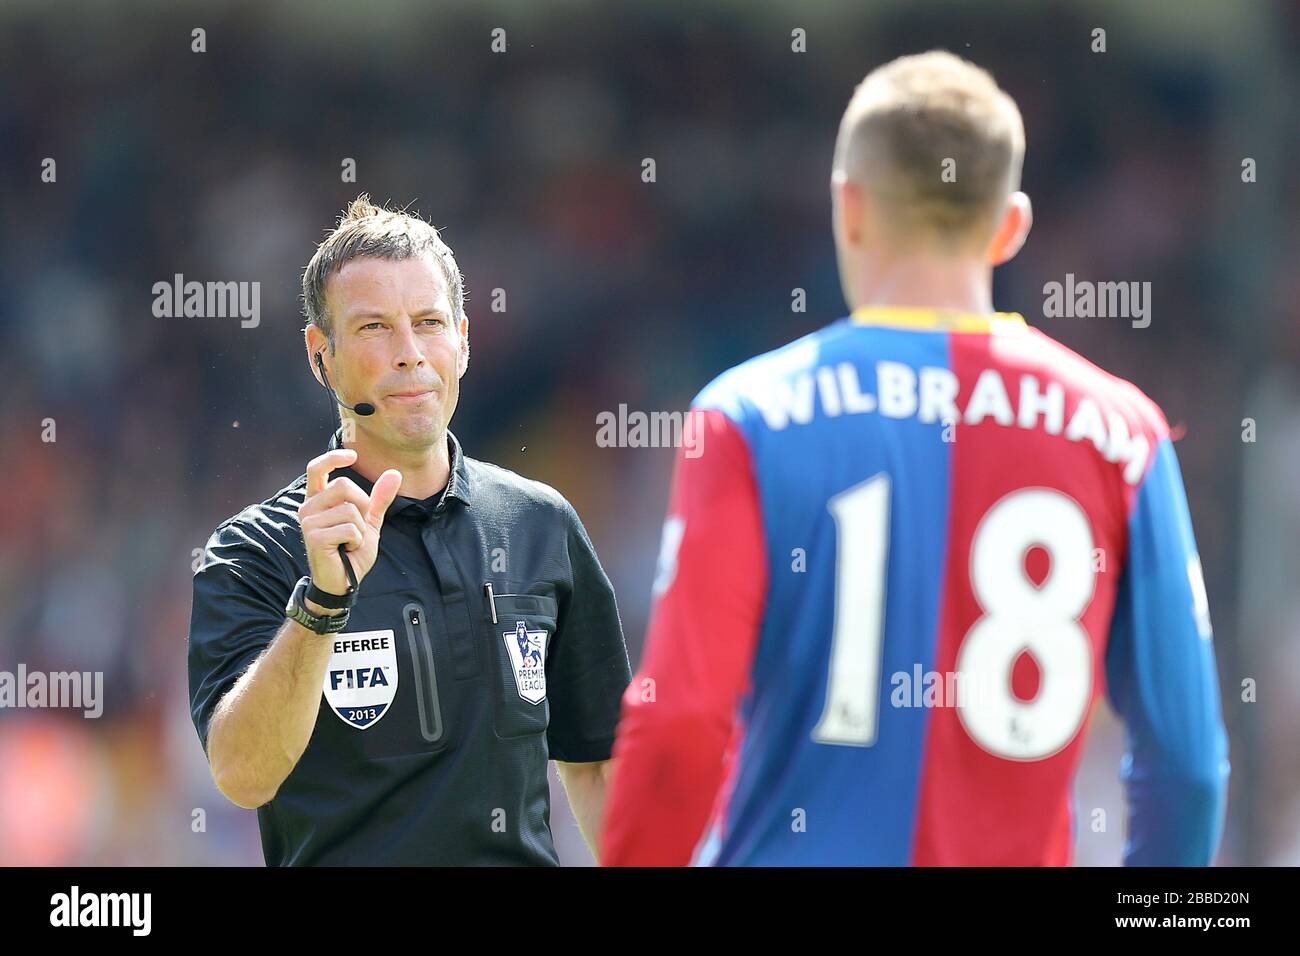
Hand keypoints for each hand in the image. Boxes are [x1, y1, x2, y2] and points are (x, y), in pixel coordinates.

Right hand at [298, 449, 401, 599]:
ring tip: (350, 542)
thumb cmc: (352, 551)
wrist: (343, 581)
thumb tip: (394, 473)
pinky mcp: (314, 536)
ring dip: (360, 529)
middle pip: (344, 485)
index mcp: (317, 500)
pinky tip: (346, 550)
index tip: (353, 455)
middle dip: (361, 507)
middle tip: (356, 528)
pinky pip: (350, 528)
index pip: (317, 468)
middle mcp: (308, 507)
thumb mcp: (369, 521)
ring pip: (350, 509)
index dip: (333, 458)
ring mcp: (308, 521)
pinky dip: (357, 540)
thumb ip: (378, 498)